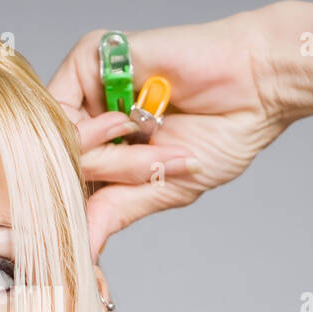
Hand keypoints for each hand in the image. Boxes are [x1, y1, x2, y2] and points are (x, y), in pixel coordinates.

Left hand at [50, 10, 289, 260]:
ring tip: (148, 146)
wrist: (256, 85)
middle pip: (56, 163)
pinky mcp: (90, 58)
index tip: (88, 229)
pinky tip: (127, 123)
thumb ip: (113, 212)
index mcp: (106, 147)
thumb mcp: (161, 188)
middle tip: (146, 172)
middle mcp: (90, 115)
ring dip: (104, 157)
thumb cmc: (221, 133)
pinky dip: (91, 129)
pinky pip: (60, 107)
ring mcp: (86, 88)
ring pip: (56, 140)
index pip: (63, 182)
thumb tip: (79, 252)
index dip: (74, 208)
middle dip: (99, 181)